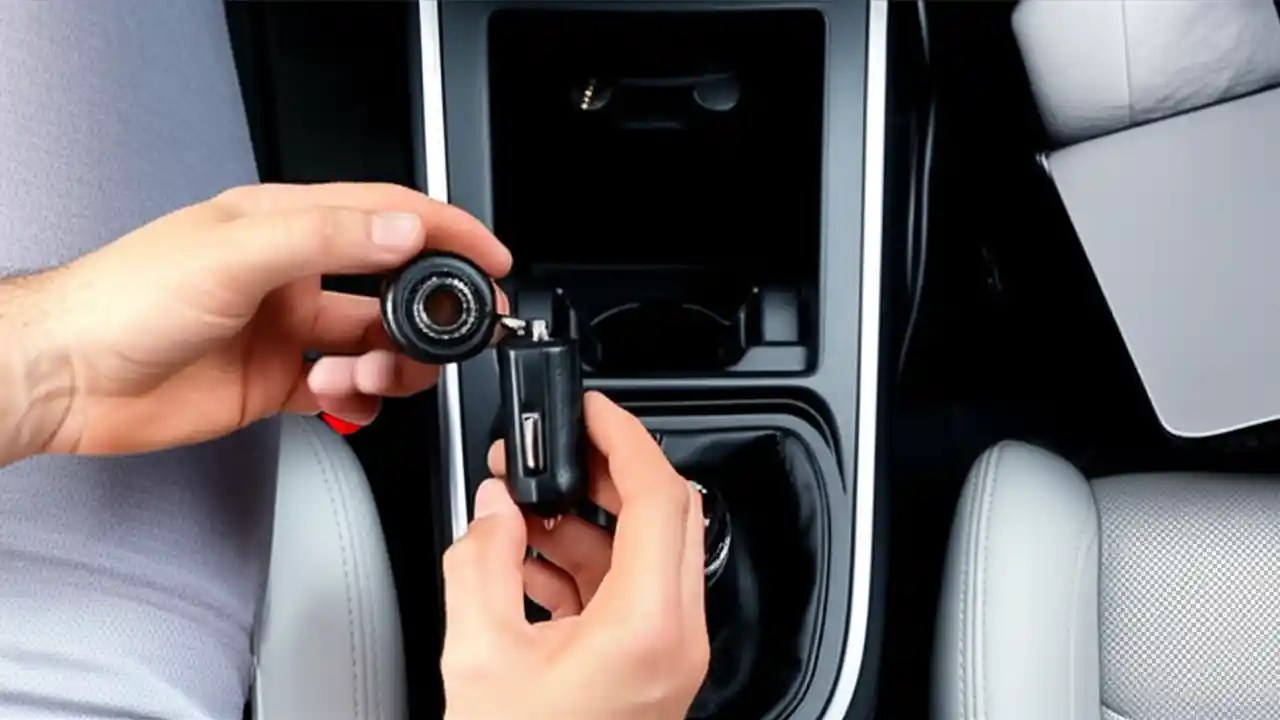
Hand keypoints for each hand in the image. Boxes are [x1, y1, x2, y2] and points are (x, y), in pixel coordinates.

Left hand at [0, 182, 509, 457]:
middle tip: (460, 334)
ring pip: (374, 340)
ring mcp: (286, 329)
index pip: (386, 214)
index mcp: (284, 224)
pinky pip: (344, 388)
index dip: (446, 231)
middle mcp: (292, 273)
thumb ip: (325, 239)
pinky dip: (358, 396)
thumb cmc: (124, 300)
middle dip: (431, 308)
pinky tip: (341, 395)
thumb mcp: (233, 253)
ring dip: (389, 359)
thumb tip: (400, 232)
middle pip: (391, 283)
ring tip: (367, 371)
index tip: (489, 257)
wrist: (67, 377)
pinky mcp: (276, 380)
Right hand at [441, 391, 709, 719]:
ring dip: (592, 524)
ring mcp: (670, 657)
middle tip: (555, 455)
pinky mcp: (653, 670)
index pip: (660, 497)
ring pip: (649, 554)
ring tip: (526, 514)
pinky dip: (589, 566)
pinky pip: (633, 592)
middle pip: (668, 517)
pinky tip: (532, 564)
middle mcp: (676, 639)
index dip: (625, 440)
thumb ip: (481, 562)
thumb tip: (490, 510)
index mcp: (647, 628)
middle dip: (607, 476)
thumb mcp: (478, 655)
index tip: (593, 413)